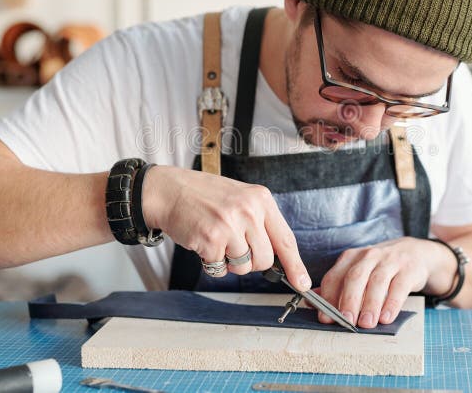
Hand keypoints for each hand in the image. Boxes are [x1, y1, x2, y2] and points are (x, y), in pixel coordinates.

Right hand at [141, 165, 311, 290]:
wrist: (169, 190)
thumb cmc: (204, 196)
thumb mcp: (241, 198)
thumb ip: (260, 222)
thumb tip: (278, 256)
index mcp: (261, 198)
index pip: (286, 238)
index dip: (295, 265)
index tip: (302, 282)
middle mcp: (248, 210)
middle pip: (265, 259)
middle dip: (251, 262)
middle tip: (234, 247)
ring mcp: (230, 225)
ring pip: (243, 266)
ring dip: (230, 262)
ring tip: (217, 241)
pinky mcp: (211, 239)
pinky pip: (220, 268)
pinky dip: (212, 263)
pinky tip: (203, 242)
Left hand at [317, 237, 448, 328]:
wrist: (416, 253)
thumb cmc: (380, 268)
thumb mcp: (358, 272)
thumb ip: (337, 286)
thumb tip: (311, 302)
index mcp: (351, 258)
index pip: (335, 277)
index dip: (328, 298)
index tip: (325, 317)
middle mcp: (368, 256)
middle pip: (355, 277)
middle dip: (348, 300)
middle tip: (346, 321)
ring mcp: (390, 261)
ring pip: (377, 282)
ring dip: (370, 304)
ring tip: (366, 324)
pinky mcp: (408, 269)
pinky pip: (399, 287)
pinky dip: (392, 303)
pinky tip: (386, 317)